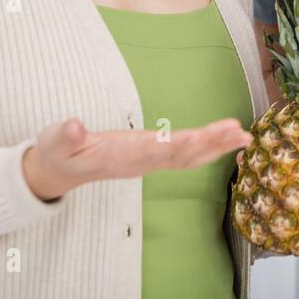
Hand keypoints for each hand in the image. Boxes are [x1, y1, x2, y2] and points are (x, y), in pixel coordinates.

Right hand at [22, 116, 251, 201]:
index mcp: (119, 156)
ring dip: (217, 146)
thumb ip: (63, 135)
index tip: (200, 136)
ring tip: (244, 136)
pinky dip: (209, 147)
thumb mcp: (54, 142)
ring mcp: (148, 162)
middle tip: (239, 132)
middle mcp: (140, 161)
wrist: (59, 172)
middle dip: (210, 143)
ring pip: (188, 157)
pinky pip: (186, 155)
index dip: (177, 143)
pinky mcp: (152, 157)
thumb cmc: (58, 153)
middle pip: (180, 154)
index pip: (153, 149)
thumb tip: (72, 127)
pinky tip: (228, 140)